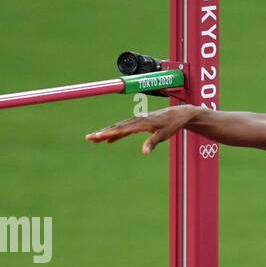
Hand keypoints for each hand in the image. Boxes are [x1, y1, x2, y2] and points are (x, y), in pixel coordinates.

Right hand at [85, 105, 200, 153]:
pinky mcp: (138, 124)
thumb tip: (144, 152)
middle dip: (101, 133)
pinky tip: (109, 141)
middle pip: (115, 127)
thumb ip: (152, 142)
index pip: (121, 129)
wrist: (176, 114)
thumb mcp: (163, 135)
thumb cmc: (171, 125)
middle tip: (88, 138)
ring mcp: (136, 121)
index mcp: (140, 123)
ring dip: (106, 133)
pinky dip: (116, 135)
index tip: (98, 136)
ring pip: (118, 128)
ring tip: (93, 139)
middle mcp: (136, 120)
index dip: (108, 133)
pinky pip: (124, 129)